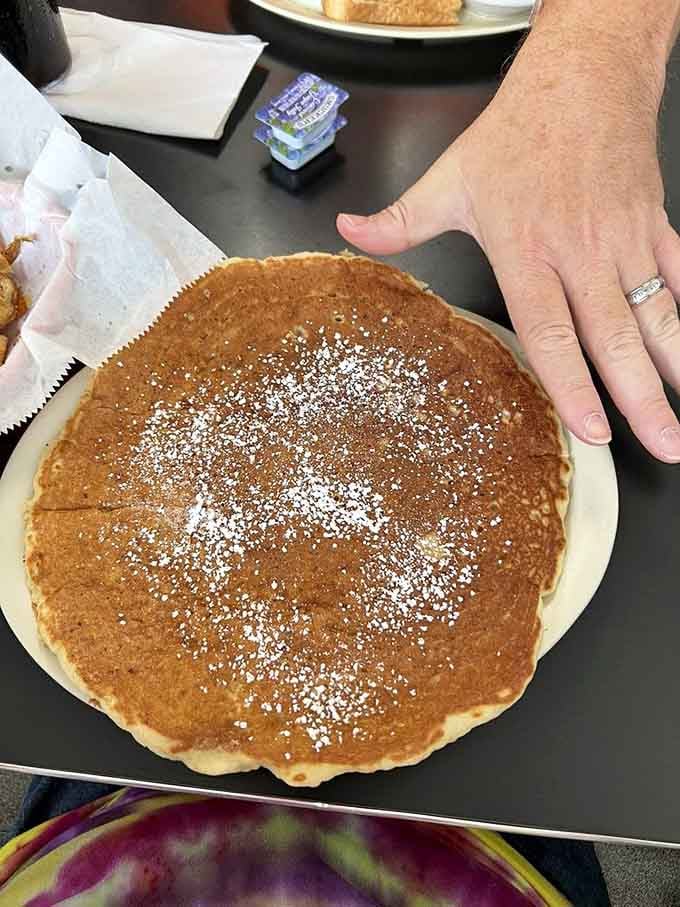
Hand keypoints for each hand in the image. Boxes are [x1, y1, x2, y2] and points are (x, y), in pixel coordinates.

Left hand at [337, 21, 679, 461]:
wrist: (582, 77)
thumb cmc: (518, 132)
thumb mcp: (449, 178)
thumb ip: (399, 220)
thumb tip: (347, 231)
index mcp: (527, 251)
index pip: (550, 331)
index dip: (571, 384)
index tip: (592, 430)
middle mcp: (581, 254)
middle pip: (614, 336)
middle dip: (640, 397)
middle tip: (661, 447)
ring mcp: (624, 243)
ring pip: (657, 315)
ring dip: (674, 369)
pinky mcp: (654, 227)